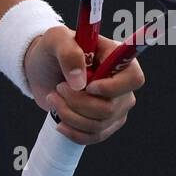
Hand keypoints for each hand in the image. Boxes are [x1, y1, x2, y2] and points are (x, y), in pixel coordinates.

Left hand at [23, 25, 144, 144]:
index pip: (133, 79)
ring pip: (98, 124)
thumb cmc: (53, 49)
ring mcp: (115, 106)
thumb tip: (80, 82)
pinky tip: (60, 122)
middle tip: (59, 87)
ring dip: (70, 114)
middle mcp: (122, 84)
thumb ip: (69, 53)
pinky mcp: (104, 123)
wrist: (42, 69)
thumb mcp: (56, 39)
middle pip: (110, 108)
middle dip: (77, 102)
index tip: (88, 86)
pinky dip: (73, 132)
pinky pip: (94, 136)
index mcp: (117, 58)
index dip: (112, 88)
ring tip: (54, 98)